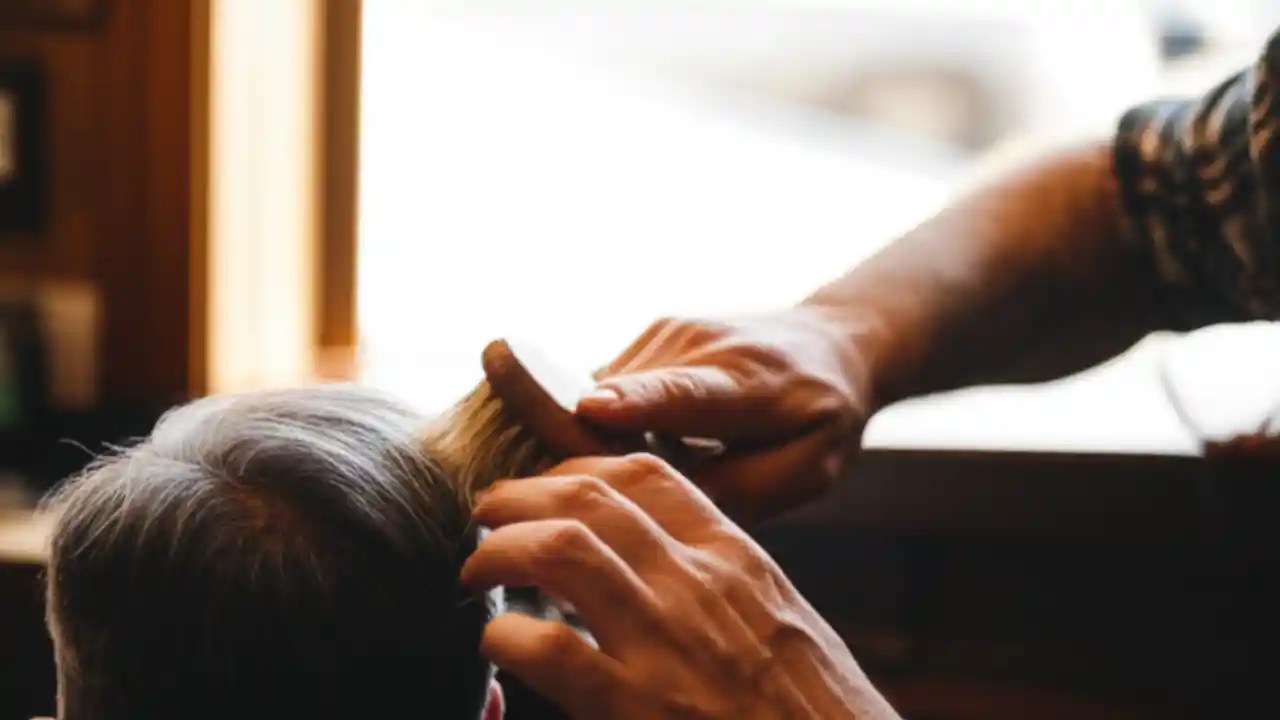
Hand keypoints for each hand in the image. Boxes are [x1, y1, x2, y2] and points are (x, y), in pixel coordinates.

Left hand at [463, 453, 898, 719]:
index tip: (544, 484)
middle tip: (488, 513)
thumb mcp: (778, 623)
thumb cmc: (816, 710)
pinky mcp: (640, 709)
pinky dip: (509, 639)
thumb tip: (651, 567)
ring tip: (477, 569)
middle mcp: (700, 585)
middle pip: (589, 497)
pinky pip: (551, 650)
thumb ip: (718, 587)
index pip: (646, 475)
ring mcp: (669, 644)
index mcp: (736, 560)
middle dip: (521, 495)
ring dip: (501, 550)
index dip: (575, 467)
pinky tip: (499, 647)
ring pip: (561, 549)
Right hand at [577, 309, 870, 523]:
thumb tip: (662, 504)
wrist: (832, 341)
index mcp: (748, 383)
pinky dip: (625, 418)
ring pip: (607, 398)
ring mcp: (670, 330)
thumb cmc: (822, 416)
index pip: (683, 392)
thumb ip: (741, 490)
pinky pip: (612, 387)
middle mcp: (701, 343)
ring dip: (618, 437)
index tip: (591, 409)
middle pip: (624, 406)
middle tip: (635, 488)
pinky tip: (669, 429)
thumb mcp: (809, 467)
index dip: (636, 403)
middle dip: (606, 450)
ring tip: (675, 452)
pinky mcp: (650, 331)